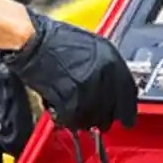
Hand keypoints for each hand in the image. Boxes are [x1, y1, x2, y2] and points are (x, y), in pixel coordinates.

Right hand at [0, 9, 137, 131]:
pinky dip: (69, 119)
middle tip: (100, 121)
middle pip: (112, 110)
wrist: (33, 41)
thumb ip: (107, 68)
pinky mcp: (69, 98)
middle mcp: (102, 74)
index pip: (129, 93)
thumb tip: (115, 87)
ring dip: (86, 120)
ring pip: (94, 118)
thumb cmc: (57, 41)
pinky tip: (63, 111)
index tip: (127, 118)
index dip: (128, 110)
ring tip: (77, 113)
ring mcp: (86, 87)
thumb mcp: (93, 47)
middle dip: (106, 118)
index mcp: (111, 59)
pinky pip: (75, 118)